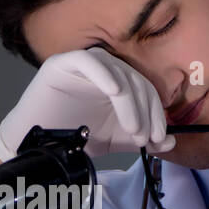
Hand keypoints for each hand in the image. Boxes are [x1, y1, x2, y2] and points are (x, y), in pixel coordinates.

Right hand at [0, 48, 176, 160]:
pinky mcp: (62, 63)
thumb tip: (171, 142)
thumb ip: (140, 139)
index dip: (156, 113)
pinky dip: (104, 74)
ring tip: (132, 129)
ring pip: (117, 72)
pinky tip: (114, 92)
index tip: (159, 138)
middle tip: (145, 137)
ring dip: (130, 102)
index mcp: (116, 83)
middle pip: (135, 80)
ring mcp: (82, 64)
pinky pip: (88, 61)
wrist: (38, 147)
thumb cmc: (73, 140)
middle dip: (145, 110)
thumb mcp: (114, 140)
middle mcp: (103, 71)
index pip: (144, 89)